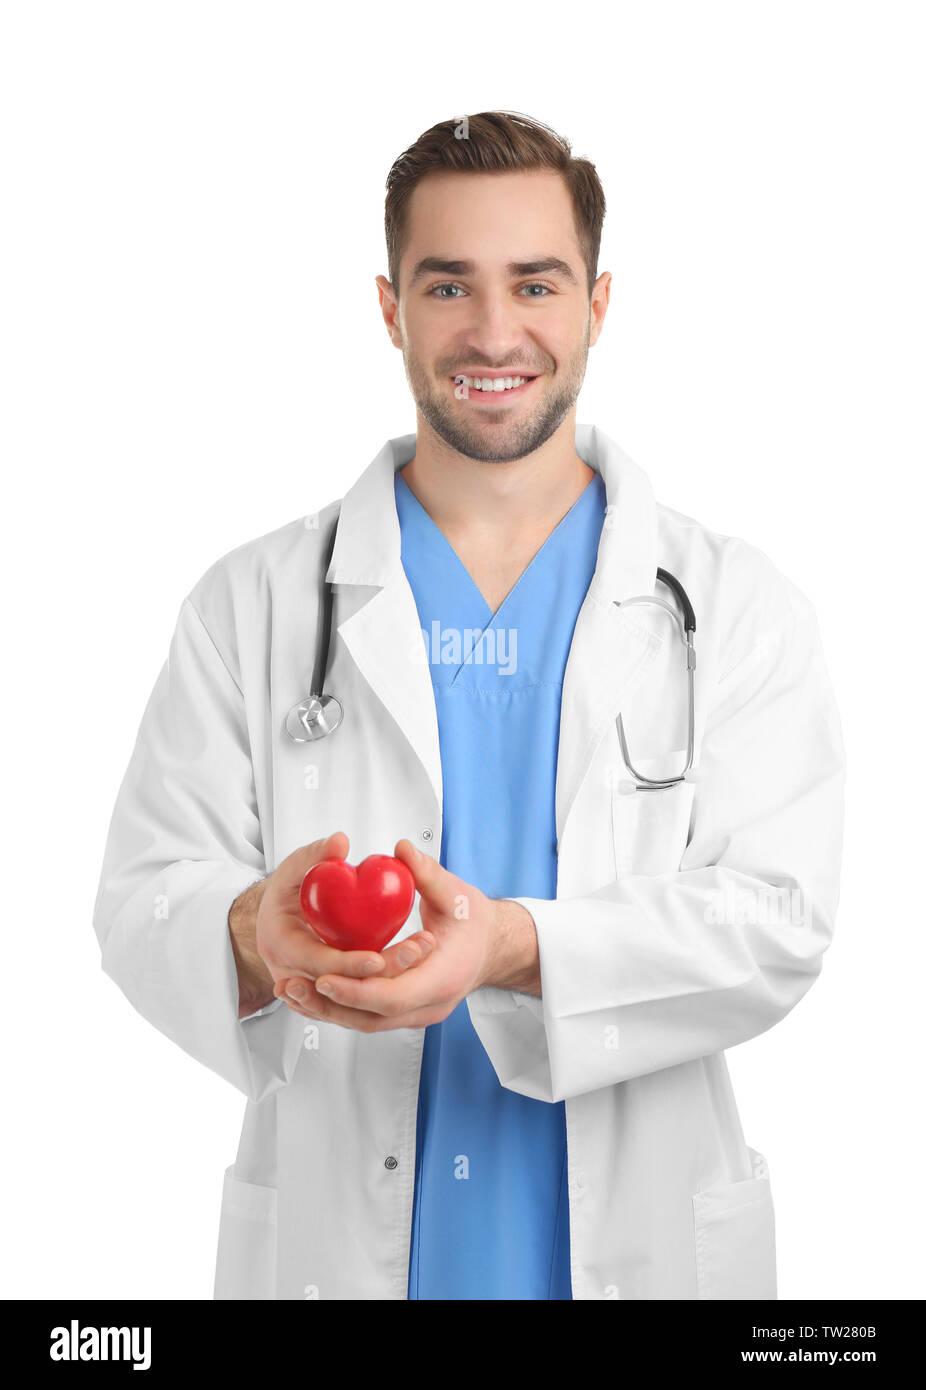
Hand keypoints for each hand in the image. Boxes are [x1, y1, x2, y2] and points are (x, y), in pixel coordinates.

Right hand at [255, 833, 435, 1007]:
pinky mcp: (332, 987)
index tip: (377, 959)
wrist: (276, 919)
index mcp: (282, 946)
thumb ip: (314, 854)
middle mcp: (295, 972)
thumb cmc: (284, 894)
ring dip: (389, 977)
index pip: (317, 964)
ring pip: (353, 994)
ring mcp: (315, 985)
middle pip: (342, 986)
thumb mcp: (293, 869)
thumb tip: (339, 842)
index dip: (347, 964)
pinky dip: (385, 980)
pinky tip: (413, 962)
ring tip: (419, 952)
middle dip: (380, 974)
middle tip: (415, 952)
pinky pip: (358, 991)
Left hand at [273, 839, 508, 1030]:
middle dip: (328, 1005)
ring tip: (290, 991)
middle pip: (372, 1018)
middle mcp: (430, 1005)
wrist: (492, 947)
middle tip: (292, 985)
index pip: (394, 996)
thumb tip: (401, 850)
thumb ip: (427, 873)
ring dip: (326, 1010)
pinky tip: (309, 994)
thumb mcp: (455, 893)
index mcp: (444, 979)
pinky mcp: (406, 1012)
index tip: (323, 977)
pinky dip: (338, 1008)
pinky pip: (368, 1017)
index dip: (355, 990)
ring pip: (366, 1023)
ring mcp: (418, 1014)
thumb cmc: (474, 919)